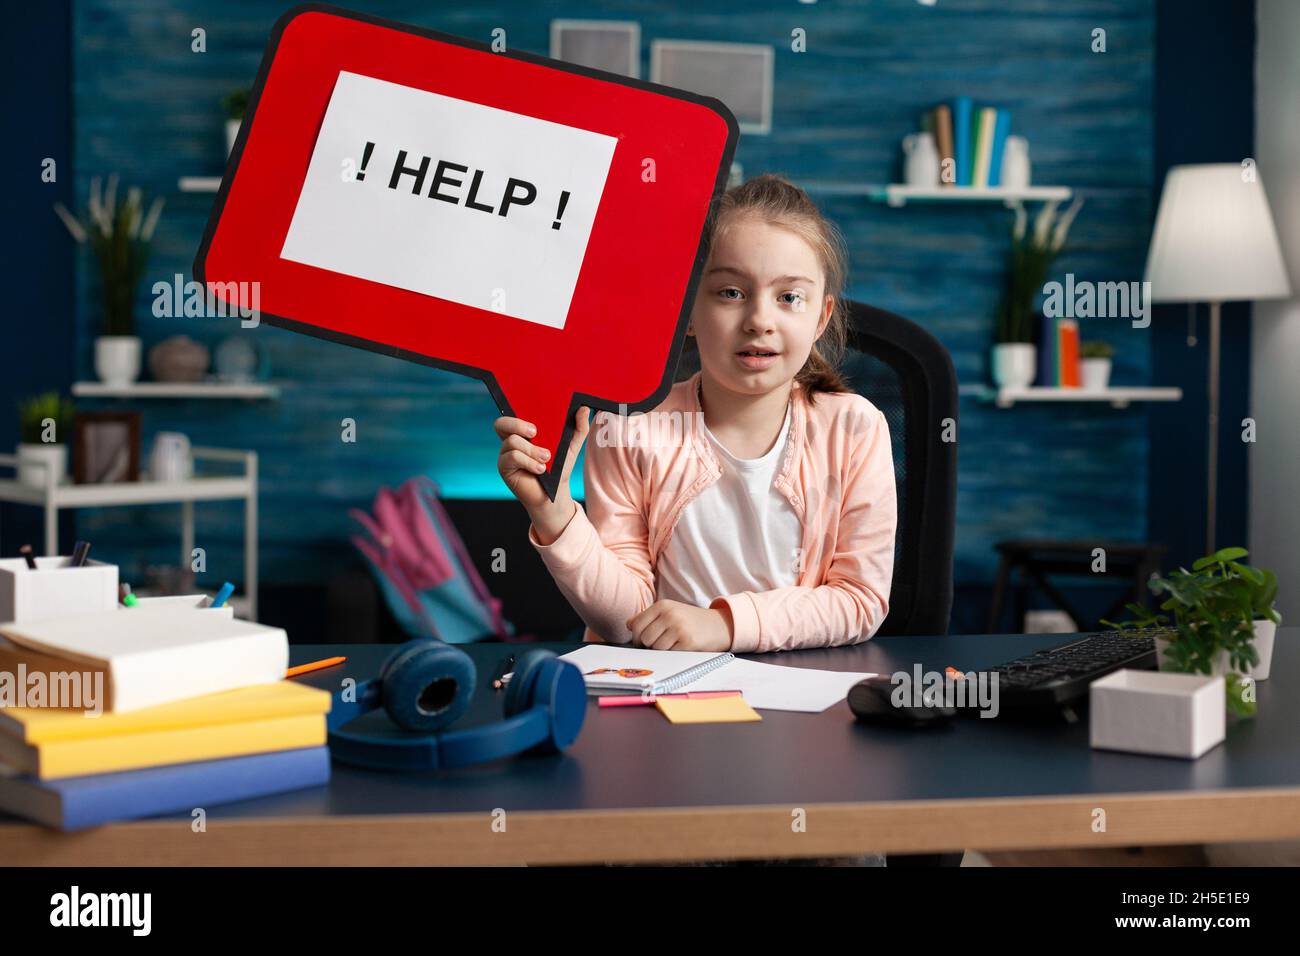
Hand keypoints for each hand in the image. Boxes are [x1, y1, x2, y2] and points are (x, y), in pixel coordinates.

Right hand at [494, 405, 590, 540]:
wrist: (555, 493)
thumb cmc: (559, 468)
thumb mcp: (572, 446)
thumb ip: (579, 427)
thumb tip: (584, 408)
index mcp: (523, 432)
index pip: (512, 413)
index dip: (517, 412)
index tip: (536, 421)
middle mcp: (511, 441)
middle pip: (501, 423)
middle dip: (517, 424)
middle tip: (536, 433)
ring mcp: (506, 454)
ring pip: (512, 441)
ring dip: (532, 450)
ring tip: (546, 459)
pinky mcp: (504, 468)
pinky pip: (513, 457)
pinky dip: (529, 462)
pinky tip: (540, 470)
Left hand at [626, 599, 733, 651]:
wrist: (720, 625)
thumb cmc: (690, 621)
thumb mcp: (670, 611)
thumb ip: (648, 617)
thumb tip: (628, 624)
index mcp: (662, 605)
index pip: (636, 625)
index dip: (636, 637)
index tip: (643, 642)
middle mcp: (670, 614)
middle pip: (644, 638)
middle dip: (649, 646)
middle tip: (661, 644)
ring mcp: (679, 628)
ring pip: (655, 648)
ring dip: (661, 651)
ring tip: (673, 645)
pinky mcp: (688, 642)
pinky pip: (669, 654)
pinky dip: (672, 655)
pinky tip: (681, 648)